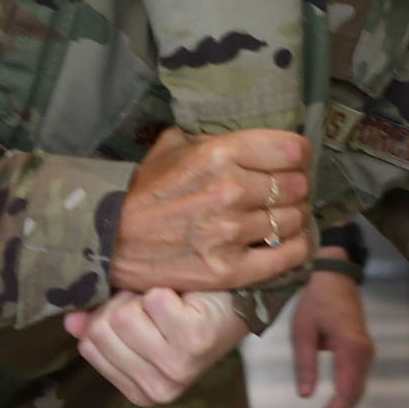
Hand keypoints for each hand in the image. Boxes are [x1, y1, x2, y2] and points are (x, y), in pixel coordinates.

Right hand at [64, 288, 247, 407]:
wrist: (236, 299)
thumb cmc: (184, 310)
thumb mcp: (136, 323)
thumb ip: (98, 325)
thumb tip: (70, 321)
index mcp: (138, 392)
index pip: (89, 345)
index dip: (108, 316)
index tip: (139, 316)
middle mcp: (158, 389)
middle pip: (103, 329)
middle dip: (125, 305)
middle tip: (157, 308)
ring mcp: (177, 369)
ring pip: (124, 315)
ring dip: (144, 297)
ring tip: (171, 304)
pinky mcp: (194, 343)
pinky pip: (154, 302)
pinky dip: (166, 290)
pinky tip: (186, 301)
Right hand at [112, 125, 312, 295]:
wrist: (110, 242)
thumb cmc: (144, 191)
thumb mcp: (173, 147)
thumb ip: (213, 138)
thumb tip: (251, 137)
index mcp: (219, 154)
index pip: (292, 150)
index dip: (298, 155)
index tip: (292, 161)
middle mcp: (230, 191)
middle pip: (297, 185)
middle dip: (296, 186)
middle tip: (284, 191)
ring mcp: (231, 233)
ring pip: (294, 218)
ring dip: (293, 216)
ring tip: (281, 215)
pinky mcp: (230, 270)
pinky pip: (289, 254)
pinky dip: (297, 245)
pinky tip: (288, 239)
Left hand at [290, 268, 373, 407]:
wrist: (336, 276)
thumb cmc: (315, 300)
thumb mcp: (302, 331)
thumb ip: (305, 363)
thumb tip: (305, 396)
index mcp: (351, 348)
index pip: (345, 393)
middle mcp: (364, 354)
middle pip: (354, 397)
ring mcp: (366, 353)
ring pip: (357, 391)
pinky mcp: (362, 351)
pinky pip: (356, 381)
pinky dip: (344, 397)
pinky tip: (330, 406)